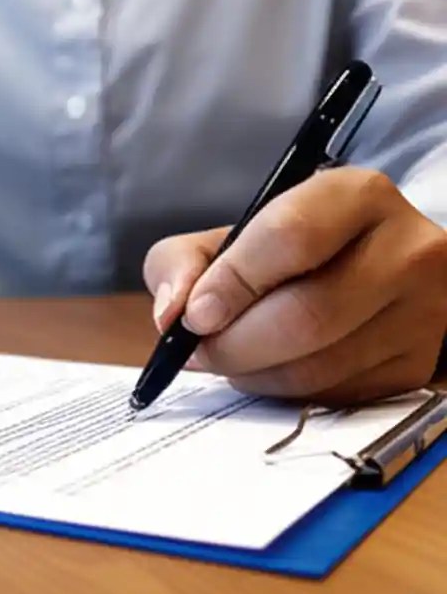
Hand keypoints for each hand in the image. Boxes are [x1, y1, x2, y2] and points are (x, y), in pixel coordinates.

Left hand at [144, 167, 446, 405]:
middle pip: (305, 316)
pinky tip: (269, 370)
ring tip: (229, 358)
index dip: (231, 283)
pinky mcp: (417, 366)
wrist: (370, 272)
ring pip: (317, 367)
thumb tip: (171, 314)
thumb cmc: (289, 253)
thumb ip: (182, 261)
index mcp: (357, 196)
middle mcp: (407, 250)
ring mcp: (422, 313)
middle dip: (233, 344)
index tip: (196, 314)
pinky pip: (334, 397)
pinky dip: (283, 392)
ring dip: (252, 374)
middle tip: (199, 350)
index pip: (290, 238)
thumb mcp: (231, 235)